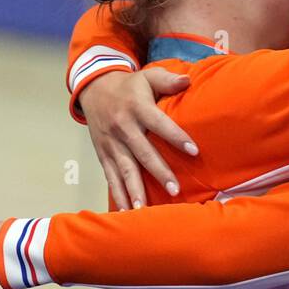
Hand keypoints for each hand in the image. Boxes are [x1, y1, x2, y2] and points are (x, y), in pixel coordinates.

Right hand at [77, 67, 197, 209]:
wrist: (94, 89)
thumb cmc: (130, 86)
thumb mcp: (147, 76)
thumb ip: (168, 79)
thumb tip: (187, 80)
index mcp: (137, 108)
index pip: (159, 123)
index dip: (176, 136)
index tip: (194, 151)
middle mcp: (122, 127)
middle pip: (142, 152)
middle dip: (158, 172)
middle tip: (174, 190)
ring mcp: (110, 143)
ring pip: (124, 169)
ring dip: (134, 190)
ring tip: (144, 210)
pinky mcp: (103, 154)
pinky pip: (111, 176)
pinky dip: (118, 194)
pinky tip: (126, 212)